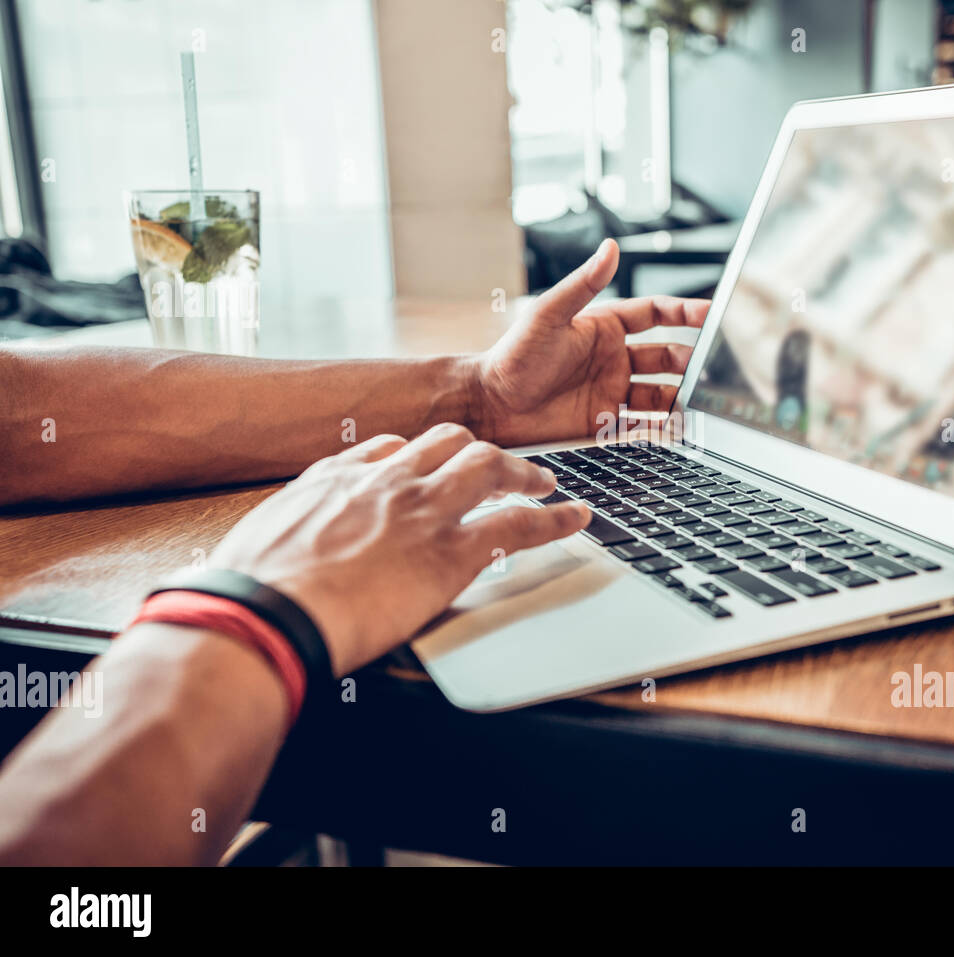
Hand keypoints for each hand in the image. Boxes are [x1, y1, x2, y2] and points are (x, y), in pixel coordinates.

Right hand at [208, 425, 589, 675]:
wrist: (264, 612)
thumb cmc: (247, 591)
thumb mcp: (257, 544)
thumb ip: (281, 536)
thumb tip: (265, 558)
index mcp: (336, 478)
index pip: (391, 448)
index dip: (420, 455)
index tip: (431, 464)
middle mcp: (386, 481)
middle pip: (449, 442)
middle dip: (479, 451)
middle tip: (501, 467)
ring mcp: (423, 511)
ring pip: (490, 466)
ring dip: (523, 472)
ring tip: (545, 483)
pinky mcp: (452, 552)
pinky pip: (519, 524)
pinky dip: (555, 519)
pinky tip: (576, 519)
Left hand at [473, 239, 710, 446]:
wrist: (490, 406)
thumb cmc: (513, 356)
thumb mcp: (549, 314)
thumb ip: (583, 283)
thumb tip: (611, 247)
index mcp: (602, 327)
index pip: (654, 314)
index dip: (684, 312)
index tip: (711, 314)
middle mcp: (612, 359)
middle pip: (666, 356)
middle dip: (690, 360)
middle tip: (709, 367)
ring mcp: (611, 392)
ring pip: (660, 393)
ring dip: (680, 397)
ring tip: (700, 402)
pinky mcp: (605, 423)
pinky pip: (643, 425)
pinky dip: (663, 428)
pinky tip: (678, 428)